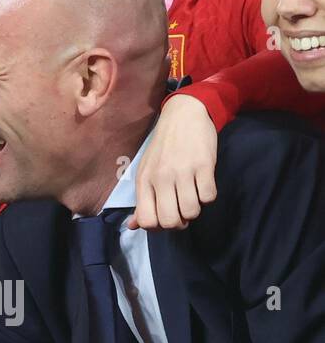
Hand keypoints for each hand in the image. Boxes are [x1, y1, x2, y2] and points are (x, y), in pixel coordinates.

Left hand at [128, 95, 217, 230]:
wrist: (184, 116)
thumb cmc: (163, 148)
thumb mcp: (146, 171)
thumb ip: (141, 201)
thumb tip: (132, 227)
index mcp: (144, 181)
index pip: (146, 221)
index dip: (159, 226)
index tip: (166, 215)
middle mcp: (160, 178)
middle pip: (170, 221)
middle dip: (179, 222)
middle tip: (182, 209)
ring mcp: (182, 172)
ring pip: (191, 212)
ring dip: (195, 209)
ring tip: (192, 195)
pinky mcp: (204, 165)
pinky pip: (209, 197)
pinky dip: (208, 196)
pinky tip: (203, 185)